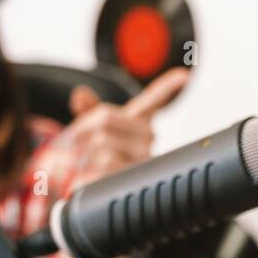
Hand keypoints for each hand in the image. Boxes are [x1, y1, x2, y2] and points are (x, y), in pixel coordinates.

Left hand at [61, 66, 188, 189]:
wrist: (93, 183)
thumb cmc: (95, 152)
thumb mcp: (91, 127)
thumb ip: (88, 109)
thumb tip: (80, 95)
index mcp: (139, 119)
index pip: (155, 98)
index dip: (169, 85)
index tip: (184, 74)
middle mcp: (147, 137)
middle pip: (105, 121)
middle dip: (81, 130)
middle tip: (73, 142)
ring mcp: (143, 157)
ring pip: (102, 144)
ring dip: (83, 153)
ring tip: (83, 162)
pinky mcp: (134, 176)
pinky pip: (104, 165)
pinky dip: (88, 170)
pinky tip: (89, 174)